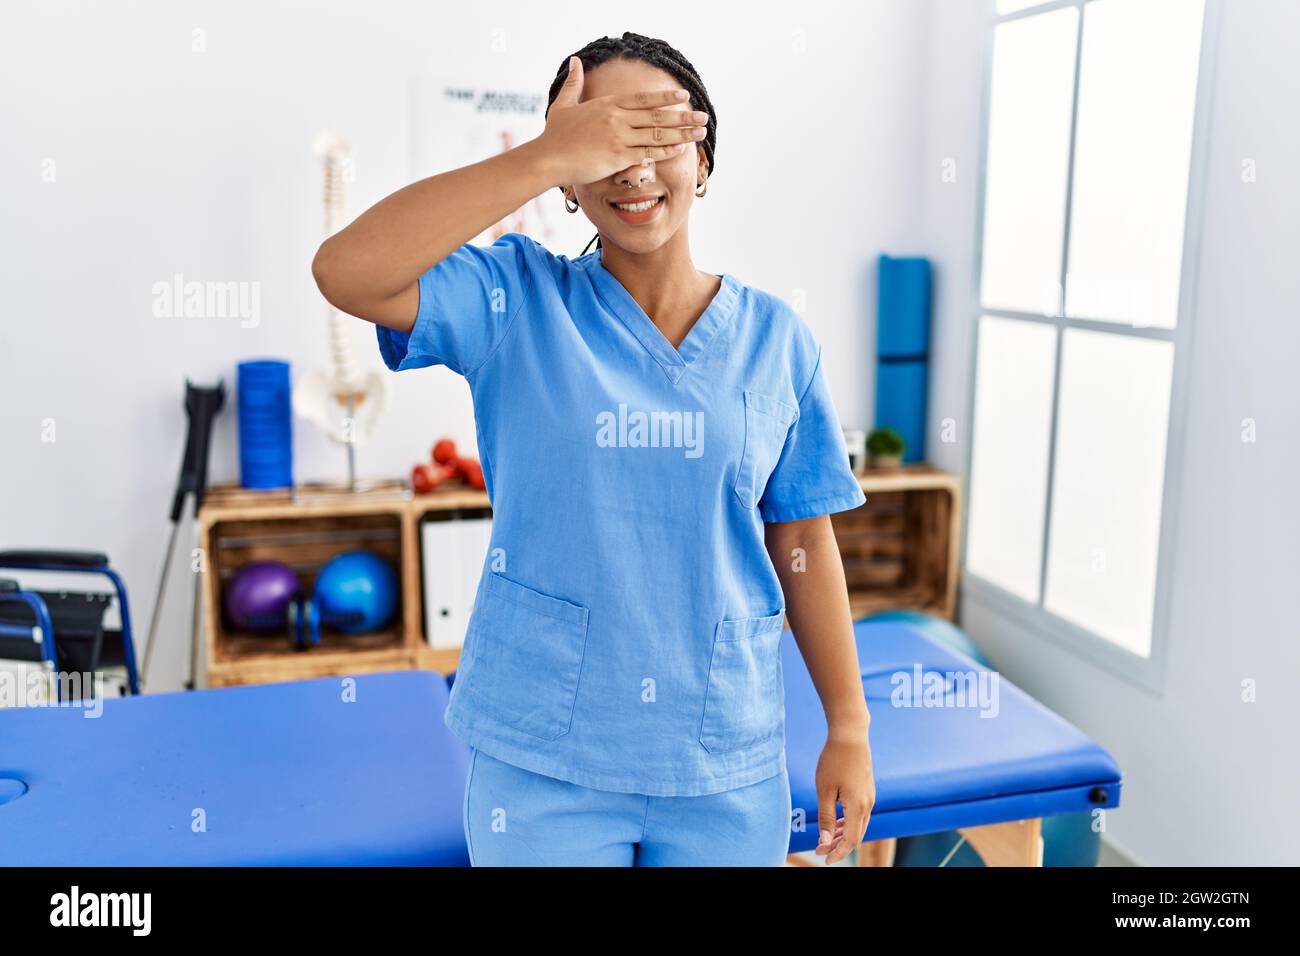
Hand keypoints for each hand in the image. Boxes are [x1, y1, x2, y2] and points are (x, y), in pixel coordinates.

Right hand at [535, 56, 708, 187]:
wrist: (548, 158)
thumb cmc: (554, 135)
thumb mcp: (563, 104)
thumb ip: (574, 82)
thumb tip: (575, 60)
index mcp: (608, 105)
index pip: (643, 99)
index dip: (665, 97)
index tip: (683, 95)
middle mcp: (617, 119)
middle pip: (657, 116)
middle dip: (683, 117)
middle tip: (703, 117)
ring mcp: (619, 138)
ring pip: (657, 135)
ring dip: (682, 134)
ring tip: (700, 133)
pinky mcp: (618, 157)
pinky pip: (648, 154)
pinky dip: (666, 150)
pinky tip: (681, 148)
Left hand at [814, 724, 875, 864]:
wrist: (850, 735)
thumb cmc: (834, 760)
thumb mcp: (824, 790)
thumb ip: (826, 818)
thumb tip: (825, 841)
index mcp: (857, 807)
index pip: (850, 840)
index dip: (838, 852)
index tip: (824, 859)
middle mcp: (868, 804)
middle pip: (856, 835)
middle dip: (838, 845)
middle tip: (820, 850)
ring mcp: (869, 797)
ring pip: (858, 825)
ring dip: (843, 834)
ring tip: (826, 839)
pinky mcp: (867, 790)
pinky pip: (859, 814)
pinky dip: (848, 822)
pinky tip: (836, 823)